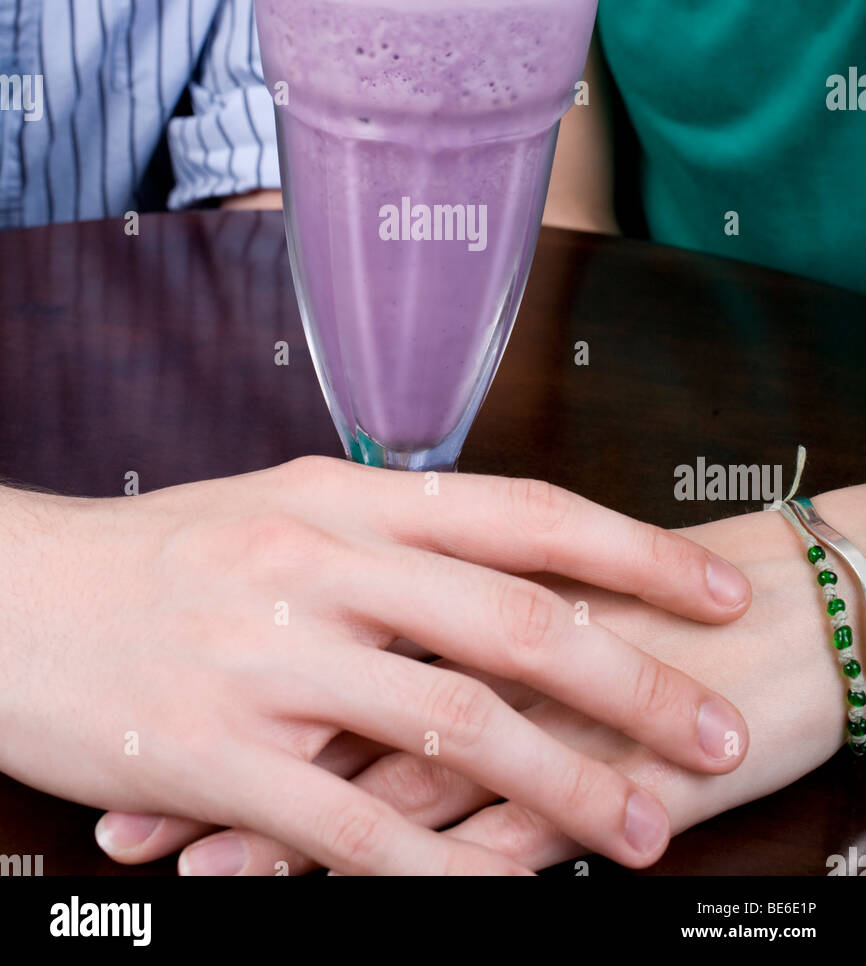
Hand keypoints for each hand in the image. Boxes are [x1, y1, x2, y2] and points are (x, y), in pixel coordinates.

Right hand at [73, 458, 750, 873]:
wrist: (13, 595)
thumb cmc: (156, 554)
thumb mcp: (276, 505)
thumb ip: (386, 532)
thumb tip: (502, 556)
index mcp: (343, 497)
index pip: (522, 513)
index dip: (632, 553)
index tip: (713, 594)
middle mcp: (319, 564)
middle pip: (515, 621)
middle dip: (636, 682)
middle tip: (719, 731)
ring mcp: (270, 659)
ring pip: (456, 729)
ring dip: (566, 788)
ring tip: (643, 833)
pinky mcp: (219, 756)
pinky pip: (357, 830)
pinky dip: (447, 873)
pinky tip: (508, 897)